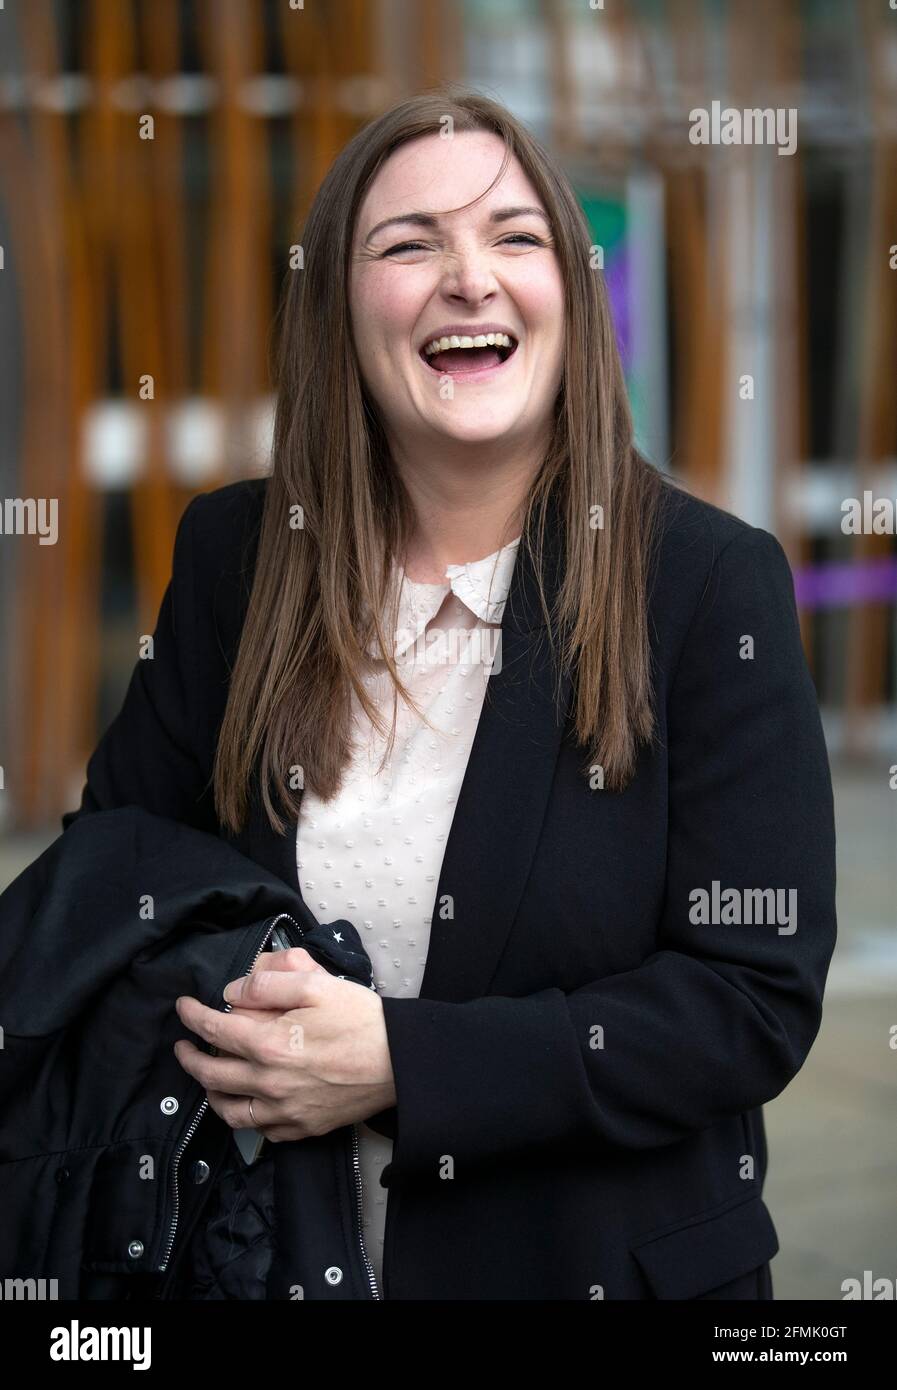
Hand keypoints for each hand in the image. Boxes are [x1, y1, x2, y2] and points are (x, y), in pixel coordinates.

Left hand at [173, 947, 395, 1140]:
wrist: (401, 1062)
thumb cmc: (361, 1019)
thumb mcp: (316, 984)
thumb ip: (270, 982)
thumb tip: (234, 992)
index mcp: (269, 1044)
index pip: (215, 1029)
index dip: (192, 1016)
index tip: (182, 1007)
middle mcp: (269, 1083)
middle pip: (212, 1075)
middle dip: (189, 1058)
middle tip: (183, 1046)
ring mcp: (285, 1111)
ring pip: (229, 1111)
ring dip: (211, 1093)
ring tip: (208, 1078)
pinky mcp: (303, 1128)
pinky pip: (261, 1131)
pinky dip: (245, 1118)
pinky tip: (247, 1104)